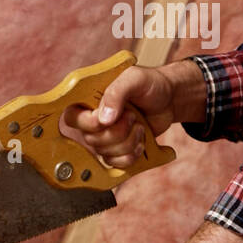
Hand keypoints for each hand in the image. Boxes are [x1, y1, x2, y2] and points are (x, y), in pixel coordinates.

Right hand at [61, 64, 176, 168]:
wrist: (170, 99)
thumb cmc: (150, 84)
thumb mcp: (134, 79)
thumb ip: (117, 93)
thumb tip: (104, 119)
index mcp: (90, 99)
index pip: (72, 118)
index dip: (90, 123)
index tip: (110, 118)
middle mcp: (93, 119)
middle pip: (91, 140)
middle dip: (118, 132)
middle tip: (133, 116)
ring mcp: (105, 136)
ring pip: (105, 153)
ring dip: (129, 142)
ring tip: (140, 126)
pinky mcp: (117, 150)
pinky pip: (116, 164)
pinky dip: (132, 155)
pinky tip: (142, 142)